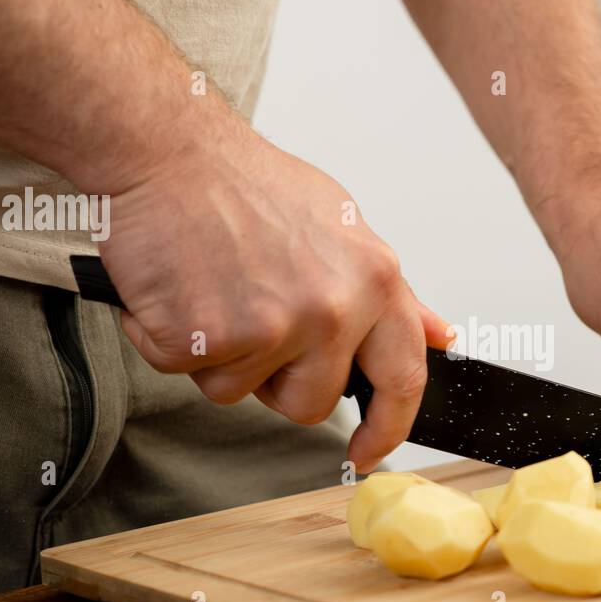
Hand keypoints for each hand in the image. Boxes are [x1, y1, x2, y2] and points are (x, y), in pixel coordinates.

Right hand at [99, 116, 450, 472]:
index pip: (403, 378)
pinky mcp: (204, 336)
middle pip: (310, 403)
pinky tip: (175, 287)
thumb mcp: (342, 227)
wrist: (167, 149)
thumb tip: (436, 336)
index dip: (389, 429)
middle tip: (248, 320)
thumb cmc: (247, 184)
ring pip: (237, 391)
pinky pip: (180, 371)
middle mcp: (331, 308)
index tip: (370, 452)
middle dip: (275, 381)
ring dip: (215, 356)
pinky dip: (164, 337)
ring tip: (211, 288)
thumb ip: (390, 294)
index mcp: (373, 280)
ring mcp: (269, 325)